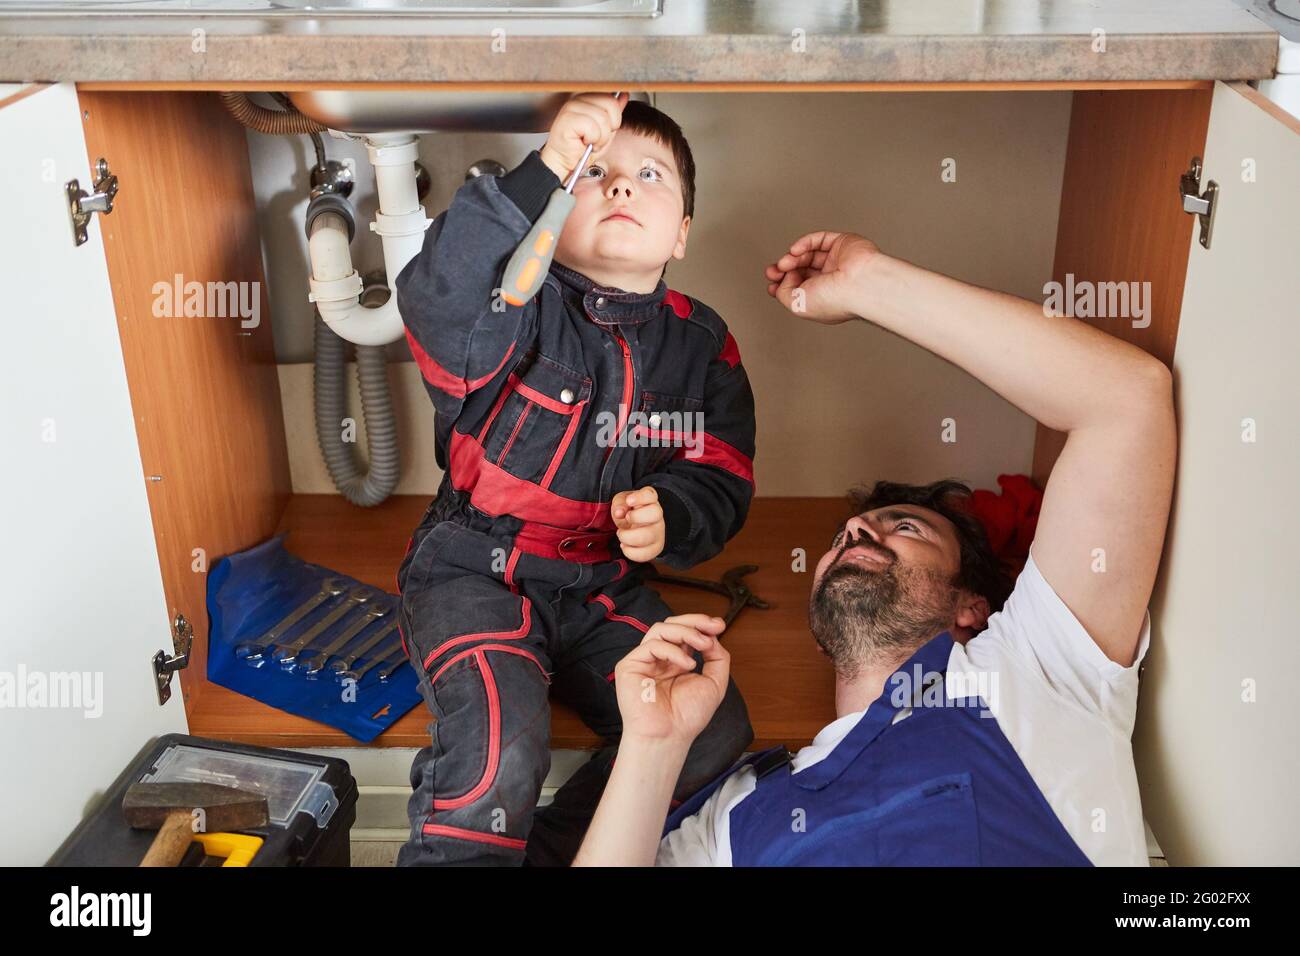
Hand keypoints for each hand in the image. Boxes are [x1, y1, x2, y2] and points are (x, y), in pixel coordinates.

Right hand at [539, 92, 628, 182]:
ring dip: (600, 137)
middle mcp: (579, 99)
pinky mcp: (567, 118)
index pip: (612, 98)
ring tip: (590, 142)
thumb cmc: (581, 148)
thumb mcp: (605, 129)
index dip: (614, 119)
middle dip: (609, 128)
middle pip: (611, 104)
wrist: (564, 162)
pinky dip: (592, 140)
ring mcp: (572, 107)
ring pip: (603, 118)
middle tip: (597, 138)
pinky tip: (583, 143)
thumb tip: (623, 95)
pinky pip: (592, 127)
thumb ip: (614, 112)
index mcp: (588, 98)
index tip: (603, 130)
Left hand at [611, 486, 665, 562]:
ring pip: (649, 536)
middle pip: (656, 513)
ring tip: (621, 533)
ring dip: (629, 537)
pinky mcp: (655, 548)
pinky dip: (630, 552)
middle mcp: (657, 516)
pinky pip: (646, 554)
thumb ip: (620, 504)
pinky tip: (624, 545)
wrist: (635, 526)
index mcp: (649, 500)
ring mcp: (658, 532)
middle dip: (636, 517)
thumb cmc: (629, 511)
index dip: (640, 497)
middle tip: (626, 518)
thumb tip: (619, 512)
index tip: (629, 501)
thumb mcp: (621, 502)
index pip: (650, 495)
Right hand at [613, 614, 729, 743]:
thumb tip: (713, 636)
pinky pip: (652, 645)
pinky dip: (673, 650)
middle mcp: (658, 659)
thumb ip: (718, 658)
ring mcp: (643, 660)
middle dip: (695, 621)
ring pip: (661, 629)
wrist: (669, 736)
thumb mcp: (714, 683)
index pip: (684, 632)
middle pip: (672, 624)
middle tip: (713, 627)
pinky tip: (687, 664)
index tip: (719, 626)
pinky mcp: (629, 665)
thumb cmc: (687, 717)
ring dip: (686, 632)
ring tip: (703, 644)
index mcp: (675, 661)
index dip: (701, 624)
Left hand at [764, 230, 882, 323]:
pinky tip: (795, 250)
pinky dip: (804, 244)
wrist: (859, 283)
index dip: (783, 284)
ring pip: (808, 254)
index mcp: (823, 298)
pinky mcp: (842, 244)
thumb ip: (783, 292)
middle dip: (783, 270)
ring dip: (792, 257)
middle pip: (801, 270)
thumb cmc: (836, 300)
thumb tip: (782, 277)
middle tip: (773, 271)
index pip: (800, 288)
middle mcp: (831, 280)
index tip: (771, 284)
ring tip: (785, 263)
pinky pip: (819, 239)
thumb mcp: (797, 304)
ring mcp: (837, 261)